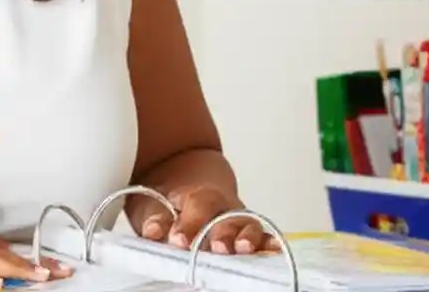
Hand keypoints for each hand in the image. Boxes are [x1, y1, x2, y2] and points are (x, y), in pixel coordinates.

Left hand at [129, 185, 278, 255]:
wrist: (187, 179)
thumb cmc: (169, 198)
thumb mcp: (154, 204)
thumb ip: (155, 218)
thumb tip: (154, 231)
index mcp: (198, 196)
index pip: (198, 205)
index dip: (190, 223)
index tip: (178, 240)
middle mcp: (223, 205)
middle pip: (227, 216)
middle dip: (224, 232)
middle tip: (218, 247)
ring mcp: (237, 219)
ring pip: (247, 225)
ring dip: (248, 238)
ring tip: (245, 249)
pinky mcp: (246, 233)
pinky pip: (260, 237)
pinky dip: (268, 243)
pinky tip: (273, 249)